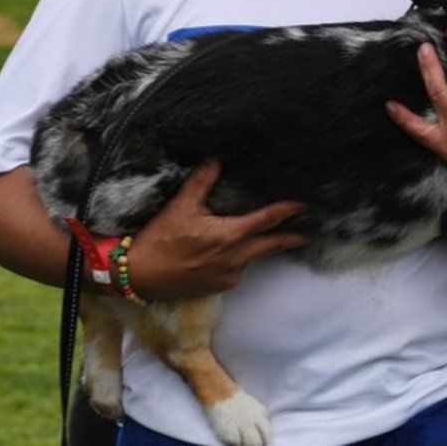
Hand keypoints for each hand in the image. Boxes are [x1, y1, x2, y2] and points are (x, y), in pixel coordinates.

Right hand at [128, 160, 308, 298]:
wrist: (139, 275)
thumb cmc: (160, 239)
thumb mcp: (181, 206)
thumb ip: (202, 181)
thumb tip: (216, 159)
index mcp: (228, 236)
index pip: (266, 220)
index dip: (287, 211)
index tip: (304, 206)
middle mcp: (233, 259)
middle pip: (269, 246)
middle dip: (289, 239)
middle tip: (306, 235)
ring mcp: (226, 276)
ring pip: (251, 258)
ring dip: (260, 247)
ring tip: (269, 237)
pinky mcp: (216, 286)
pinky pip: (235, 270)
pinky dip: (239, 259)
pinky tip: (230, 252)